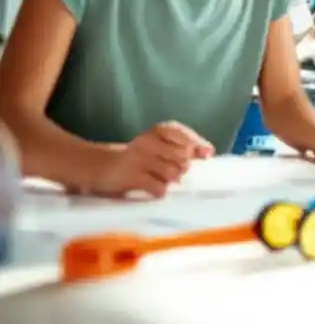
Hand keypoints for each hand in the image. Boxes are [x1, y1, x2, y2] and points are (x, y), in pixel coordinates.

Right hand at [94, 121, 213, 197]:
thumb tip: (209, 152)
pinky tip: (154, 190)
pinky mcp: (132, 176)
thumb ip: (181, 147)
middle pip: (181, 156)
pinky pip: (158, 187)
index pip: (180, 132)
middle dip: (182, 168)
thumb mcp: (156, 147)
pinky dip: (160, 191)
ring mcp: (139, 158)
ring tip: (161, 180)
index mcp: (155, 132)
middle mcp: (148, 142)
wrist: (96, 166)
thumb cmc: (134, 158)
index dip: (196, 143)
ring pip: (172, 173)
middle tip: (173, 173)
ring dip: (171, 180)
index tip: (207, 154)